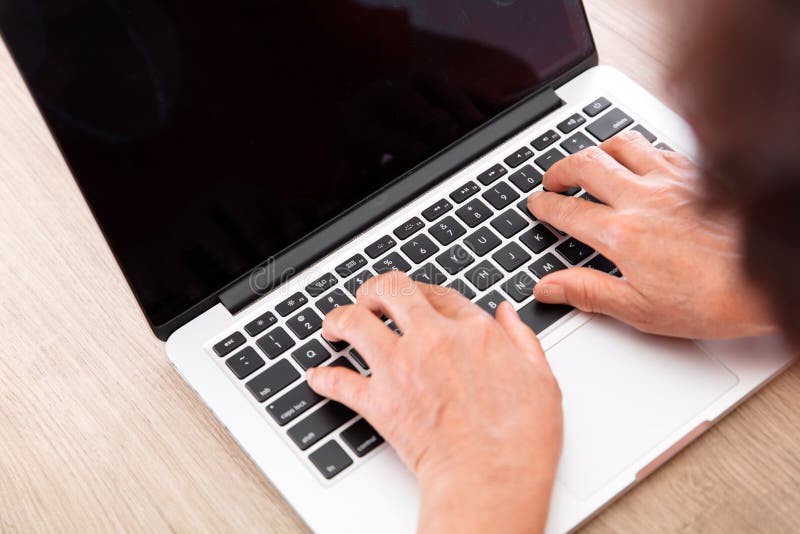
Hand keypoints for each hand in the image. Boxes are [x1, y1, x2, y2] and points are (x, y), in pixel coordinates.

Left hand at [307, 272, 561, 532]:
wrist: (492, 479)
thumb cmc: (520, 439)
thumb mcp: (542, 378)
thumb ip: (522, 339)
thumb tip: (507, 314)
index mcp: (472, 331)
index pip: (437, 293)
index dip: (421, 292)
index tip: (415, 299)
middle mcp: (433, 339)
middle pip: (390, 290)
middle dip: (374, 289)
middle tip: (368, 299)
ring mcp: (401, 367)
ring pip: (354, 322)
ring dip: (338, 319)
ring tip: (334, 326)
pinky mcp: (379, 402)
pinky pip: (339, 381)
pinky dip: (323, 378)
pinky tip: (318, 377)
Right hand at [527, 130, 774, 338]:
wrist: (768, 280)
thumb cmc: (713, 300)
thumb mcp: (640, 310)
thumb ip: (588, 293)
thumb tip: (547, 288)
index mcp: (622, 234)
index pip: (567, 210)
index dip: (544, 205)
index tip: (536, 204)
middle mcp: (643, 199)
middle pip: (585, 165)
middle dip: (559, 169)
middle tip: (552, 179)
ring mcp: (671, 180)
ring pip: (620, 144)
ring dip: (597, 151)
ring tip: (590, 163)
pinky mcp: (698, 173)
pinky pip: (657, 147)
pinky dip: (638, 151)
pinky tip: (639, 163)